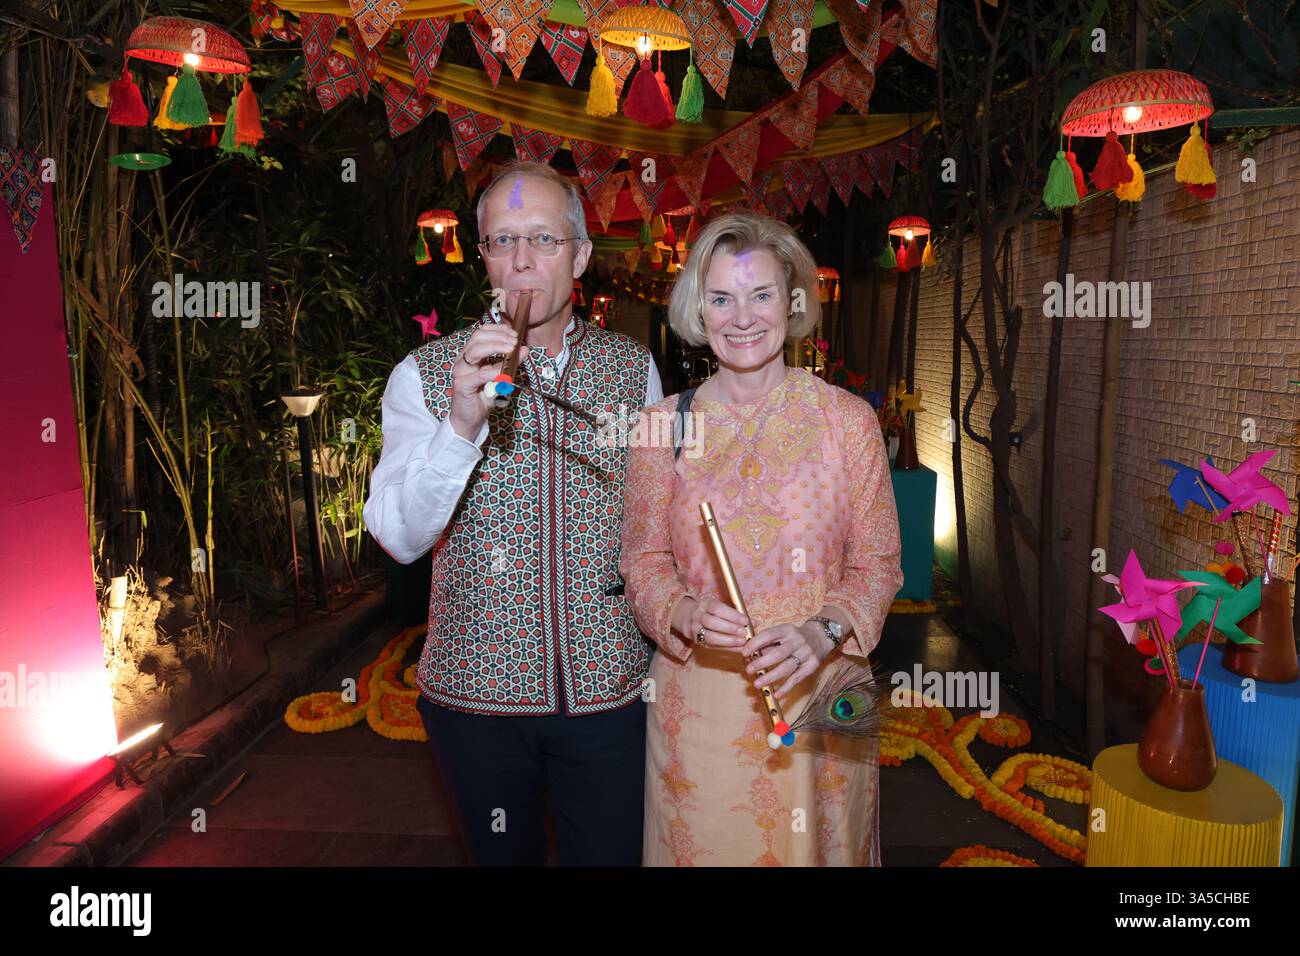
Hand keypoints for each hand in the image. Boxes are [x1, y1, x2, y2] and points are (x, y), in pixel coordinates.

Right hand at [449, 322, 529, 440]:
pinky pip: (479, 375)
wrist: (470, 419)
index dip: (498, 330)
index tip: (514, 334)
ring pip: (476, 351)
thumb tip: (524, 350)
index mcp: (470, 354)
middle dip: (499, 337)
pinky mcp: (462, 384)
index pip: (481, 332)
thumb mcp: (500, 377)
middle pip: (478, 337)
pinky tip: (505, 374)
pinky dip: (494, 372)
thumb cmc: (483, 396)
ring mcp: (460, 371)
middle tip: (515, 342)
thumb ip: (510, 363)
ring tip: (511, 350)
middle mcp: (463, 359)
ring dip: (496, 347)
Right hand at [671, 595, 747, 648]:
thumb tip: (755, 623)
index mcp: (705, 604)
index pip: (716, 608)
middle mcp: (698, 616)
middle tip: (744, 632)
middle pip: (712, 622)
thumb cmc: (713, 612)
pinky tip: (739, 648)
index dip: (731, 615)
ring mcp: (695, 629)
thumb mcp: (722, 608)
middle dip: (730, 628)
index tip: (745, 620)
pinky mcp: (698, 641)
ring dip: (728, 640)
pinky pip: (713, 646)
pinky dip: (728, 648)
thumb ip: (738, 614)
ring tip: (742, 641)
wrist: (691, 619)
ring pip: (710, 636)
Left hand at [742, 621, 833, 697]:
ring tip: (757, 684)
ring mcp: (806, 653)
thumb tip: (748, 656)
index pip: (769, 635)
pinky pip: (797, 679)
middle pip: (778, 654)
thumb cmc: (794, 637)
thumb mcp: (781, 634)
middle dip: (761, 663)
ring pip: (787, 668)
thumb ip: (766, 644)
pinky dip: (786, 688)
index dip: (755, 644)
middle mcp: (798, 641)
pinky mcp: (812, 666)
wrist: (820, 637)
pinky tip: (776, 694)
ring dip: (771, 677)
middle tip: (748, 670)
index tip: (744, 652)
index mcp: (787, 630)